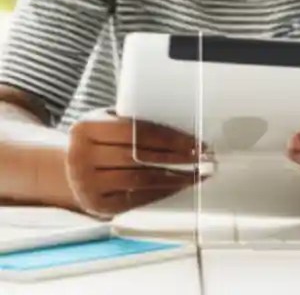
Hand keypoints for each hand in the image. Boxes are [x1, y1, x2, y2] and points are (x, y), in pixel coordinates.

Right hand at [65, 108, 208, 217]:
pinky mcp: (97, 205)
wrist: (70, 169)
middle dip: (177, 157)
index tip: (195, 141)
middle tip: (203, 157)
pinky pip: (136, 198)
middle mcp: (80, 157)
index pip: (136, 132)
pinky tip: (178, 186)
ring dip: (174, 177)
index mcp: (85, 129)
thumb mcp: (108, 123)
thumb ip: (134, 122)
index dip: (170, 137)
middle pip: (140, 156)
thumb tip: (182, 127)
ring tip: (197, 174)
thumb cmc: (99, 142)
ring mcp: (86, 184)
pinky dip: (161, 192)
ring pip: (140, 179)